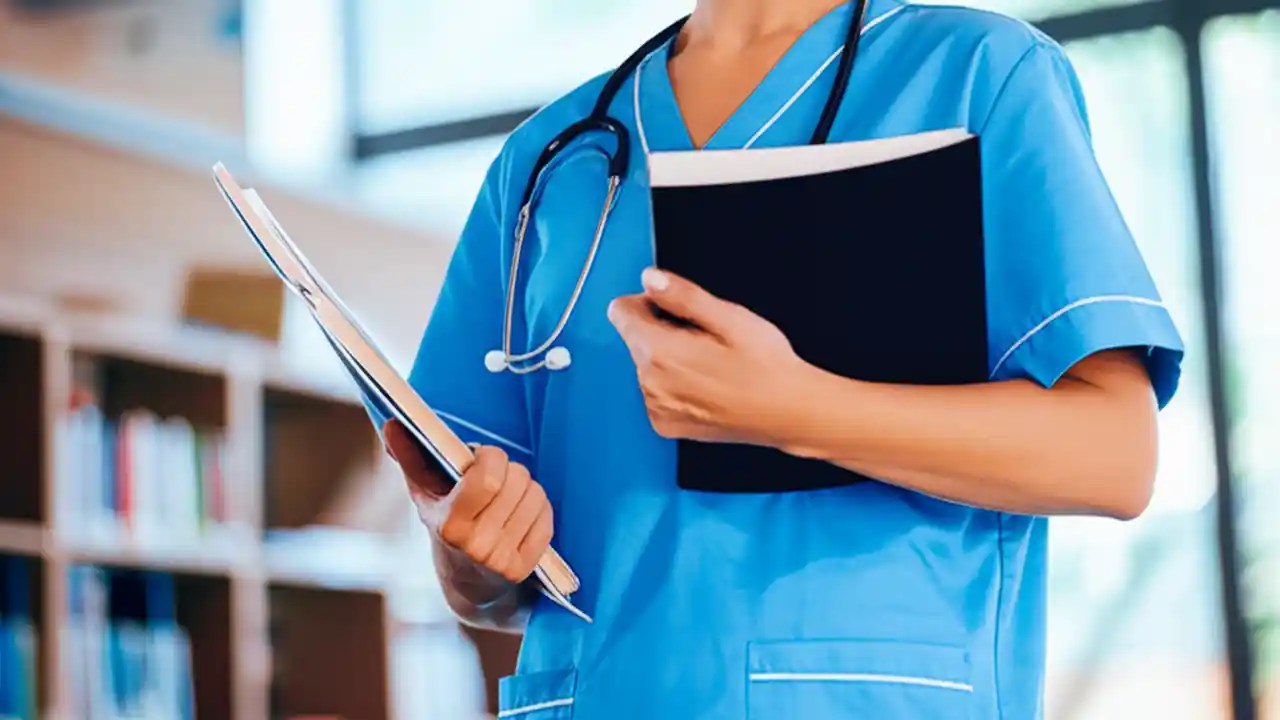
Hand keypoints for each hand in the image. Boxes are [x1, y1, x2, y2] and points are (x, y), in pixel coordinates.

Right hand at [383, 420, 553, 583]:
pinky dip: (538, 509)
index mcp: (450, 523)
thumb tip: (393, 423)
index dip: (492, 457)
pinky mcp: (524, 567)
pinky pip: (546, 518)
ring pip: (535, 496)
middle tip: (497, 478)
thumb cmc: (446, 523)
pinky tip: (520, 515)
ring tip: (508, 496)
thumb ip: (410, 457)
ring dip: (526, 488)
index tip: (483, 458)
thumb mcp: (425, 493)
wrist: (466, 580)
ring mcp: (502, 560)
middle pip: (517, 481)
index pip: (489, 476)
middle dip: (510, 470)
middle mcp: (476, 545)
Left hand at [606, 268, 810, 443]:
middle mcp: (649, 382)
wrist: (789, 412)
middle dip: (662, 330)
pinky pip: (655, 393)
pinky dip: (673, 385)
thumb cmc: (765, 364)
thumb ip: (682, 296)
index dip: (648, 301)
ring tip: (711, 364)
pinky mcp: (666, 425)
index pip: (620, 312)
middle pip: (635, 338)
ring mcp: (656, 407)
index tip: (678, 309)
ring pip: (645, 366)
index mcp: (659, 351)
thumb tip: (649, 278)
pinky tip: (706, 386)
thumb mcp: (729, 317)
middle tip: (706, 339)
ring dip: (668, 359)